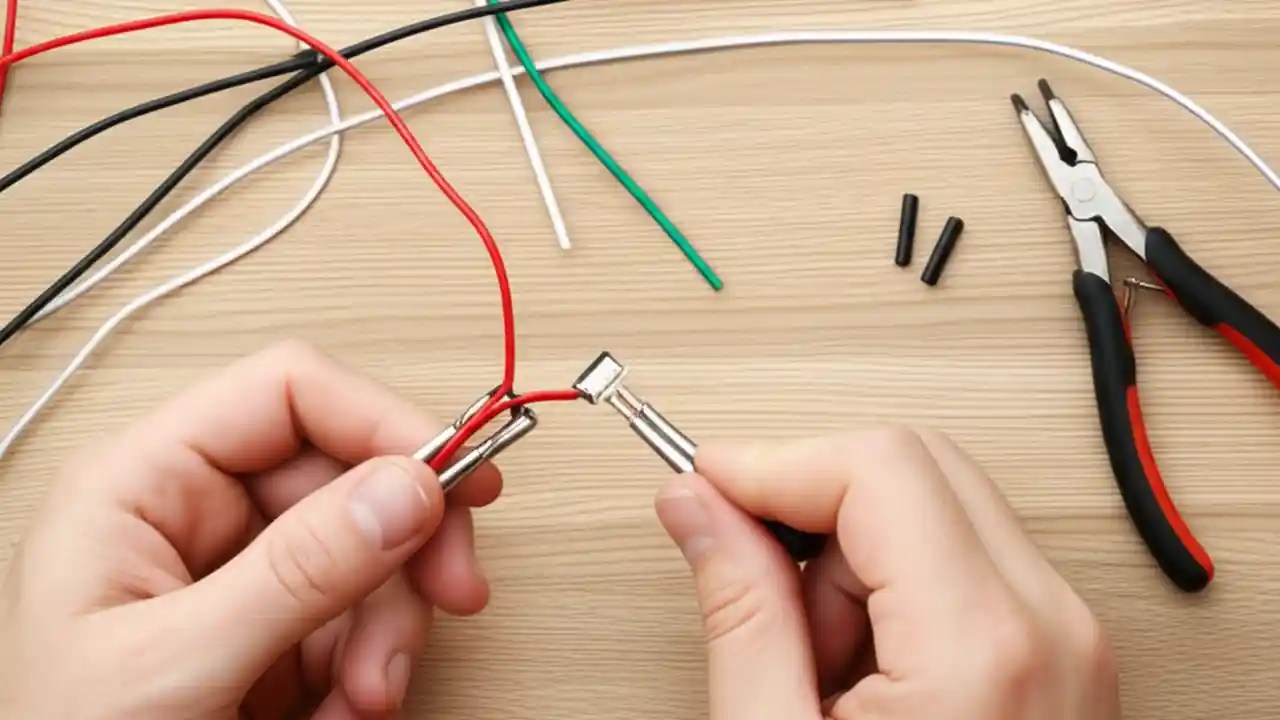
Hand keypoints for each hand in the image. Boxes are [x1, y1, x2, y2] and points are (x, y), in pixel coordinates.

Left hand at [0, 341, 499, 718]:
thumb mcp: (178, 664)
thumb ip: (296, 573)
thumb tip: (405, 489)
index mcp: (143, 485)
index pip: (287, 394)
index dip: (380, 422)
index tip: (452, 480)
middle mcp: (197, 517)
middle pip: (349, 477)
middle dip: (402, 550)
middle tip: (451, 593)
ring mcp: (241, 579)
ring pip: (371, 554)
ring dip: (390, 628)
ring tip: (365, 697)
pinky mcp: (273, 635)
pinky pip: (362, 621)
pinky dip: (373, 669)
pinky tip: (340, 712)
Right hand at [655, 428, 1119, 718]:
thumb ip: (738, 608)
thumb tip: (697, 506)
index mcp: (980, 647)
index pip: (874, 465)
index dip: (773, 461)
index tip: (706, 484)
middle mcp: (1050, 627)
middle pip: (913, 468)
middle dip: (812, 505)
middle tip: (753, 581)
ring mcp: (1067, 640)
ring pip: (936, 506)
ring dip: (852, 558)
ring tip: (820, 668)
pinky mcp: (1059, 656)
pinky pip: (963, 561)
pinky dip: (894, 588)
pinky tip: (863, 674)